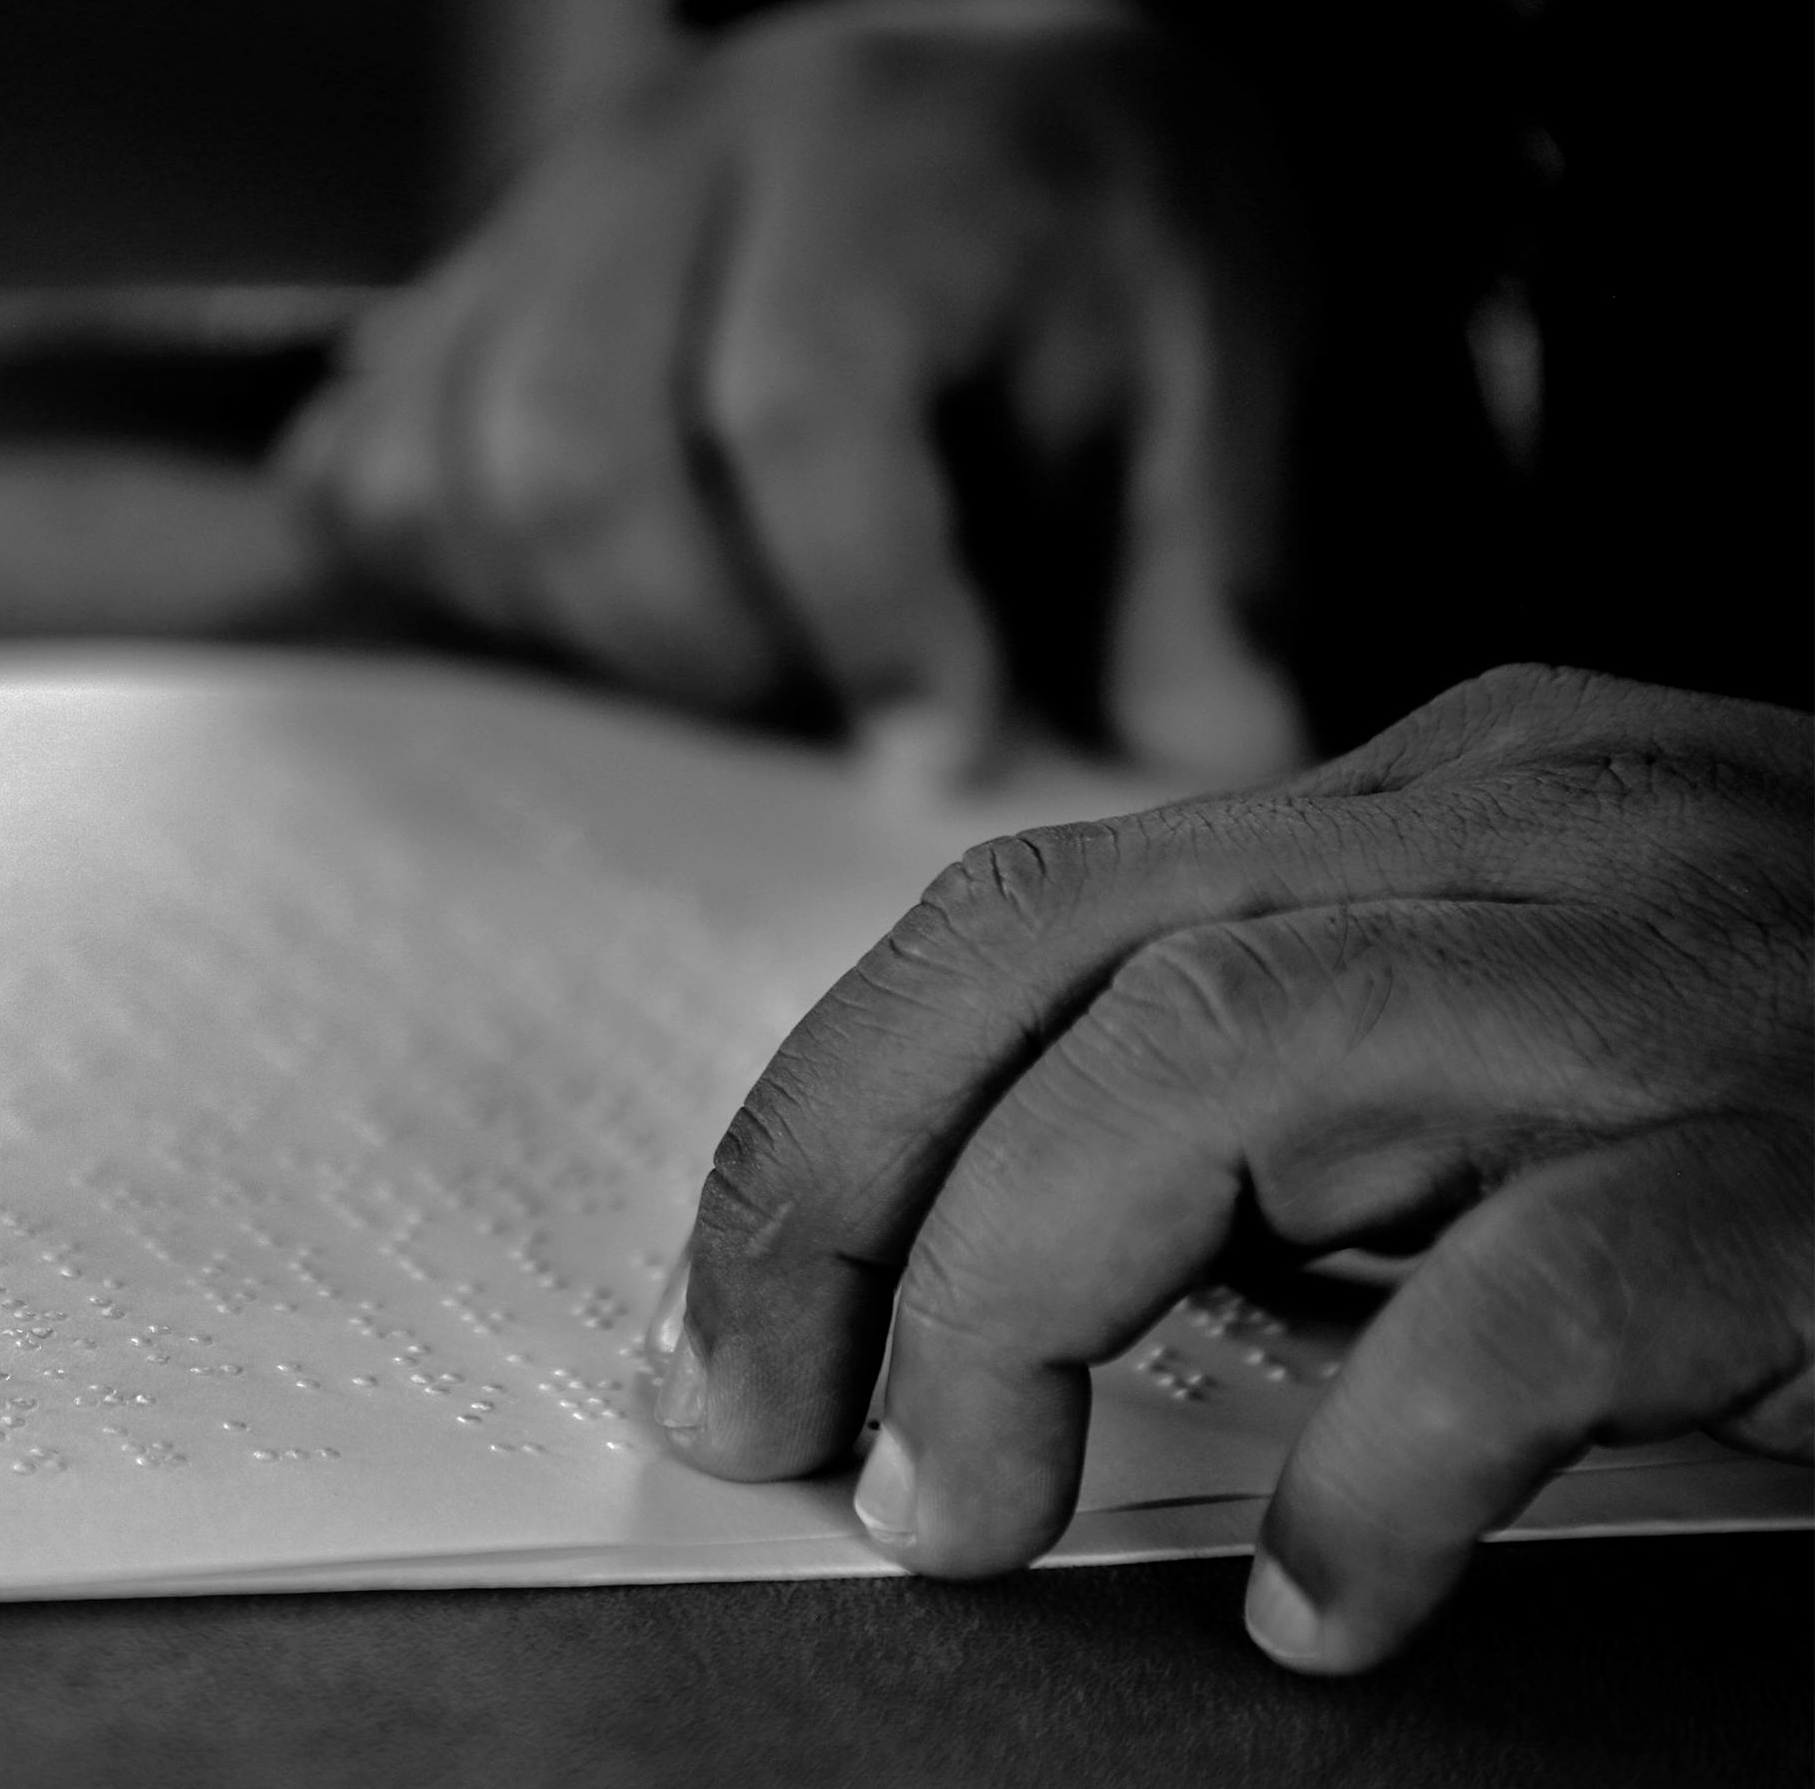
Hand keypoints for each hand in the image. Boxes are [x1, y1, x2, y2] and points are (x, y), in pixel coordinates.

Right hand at [281, 0, 1310, 784]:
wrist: (992, 110)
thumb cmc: (1096, 251)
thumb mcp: (1207, 380)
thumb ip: (1199, 576)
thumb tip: (1204, 777)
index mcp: (876, 160)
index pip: (800, 405)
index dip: (862, 613)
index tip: (936, 746)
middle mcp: (666, 166)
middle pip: (571, 453)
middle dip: (695, 645)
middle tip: (810, 707)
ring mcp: (526, 233)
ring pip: (438, 476)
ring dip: (569, 629)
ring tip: (718, 655)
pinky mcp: (441, 307)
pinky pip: (355, 478)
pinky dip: (443, 586)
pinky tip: (578, 616)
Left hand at [651, 664, 1813, 1670]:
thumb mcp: (1531, 1046)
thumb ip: (1307, 1107)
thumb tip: (1006, 1270)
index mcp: (1435, 805)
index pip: (1023, 909)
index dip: (820, 1111)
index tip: (728, 1303)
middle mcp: (1529, 842)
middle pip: (1053, 951)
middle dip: (835, 1184)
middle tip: (767, 1410)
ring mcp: (1677, 983)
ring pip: (1221, 1060)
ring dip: (1021, 1298)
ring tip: (963, 1502)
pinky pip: (1539, 1297)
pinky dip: (1378, 1464)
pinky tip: (1319, 1599)